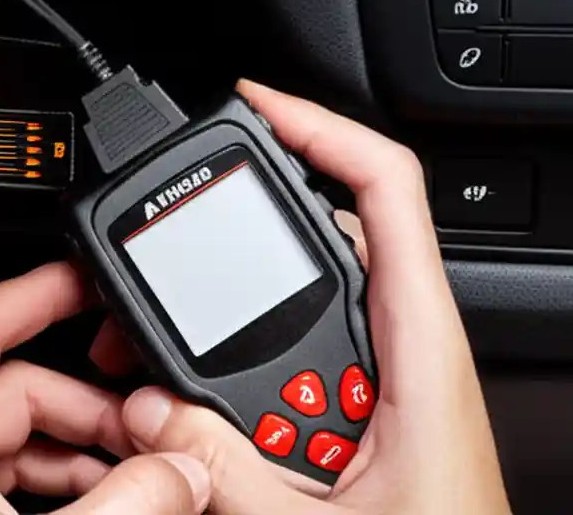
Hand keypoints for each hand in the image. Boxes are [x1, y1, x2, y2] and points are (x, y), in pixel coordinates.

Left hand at [0, 262, 211, 514]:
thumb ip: (128, 504)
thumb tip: (178, 471)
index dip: (37, 290)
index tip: (88, 280)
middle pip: (10, 389)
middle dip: (87, 402)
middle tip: (150, 428)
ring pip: (7, 443)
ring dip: (75, 454)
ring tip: (138, 482)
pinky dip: (52, 492)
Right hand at [94, 80, 510, 513]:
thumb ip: (225, 468)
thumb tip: (150, 413)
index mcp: (421, 349)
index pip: (384, 191)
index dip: (321, 128)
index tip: (255, 104)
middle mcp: (403, 353)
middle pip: (317, 247)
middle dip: (235, 246)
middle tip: (165, 257)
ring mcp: (378, 385)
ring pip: (291, 313)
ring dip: (228, 325)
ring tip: (169, 363)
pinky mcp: (358, 420)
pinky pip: (286, 367)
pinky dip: (238, 372)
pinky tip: (202, 410)